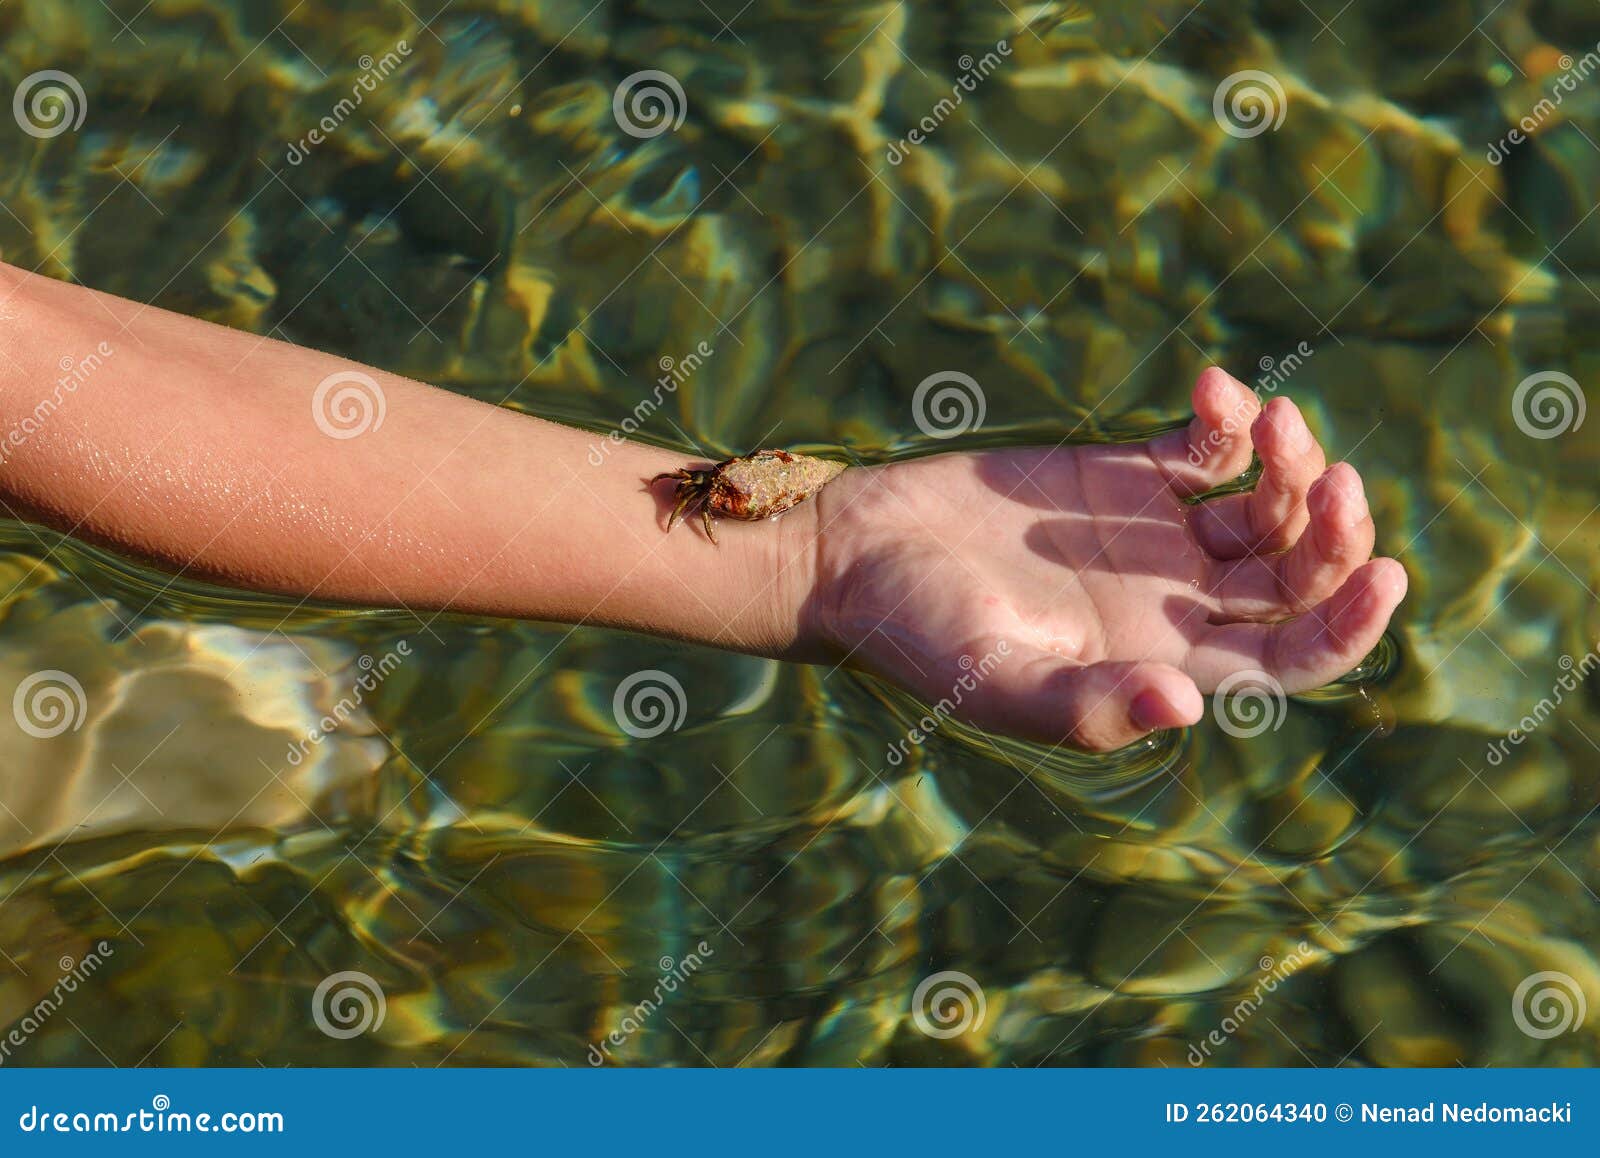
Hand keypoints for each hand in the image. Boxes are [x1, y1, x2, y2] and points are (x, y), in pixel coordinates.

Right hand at [803, 368, 1407, 751]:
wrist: (856, 553)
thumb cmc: (915, 631)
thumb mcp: (995, 681)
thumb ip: (1085, 707)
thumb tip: (1189, 707)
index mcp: (1162, 667)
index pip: (1291, 660)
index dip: (1352, 626)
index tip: (1387, 570)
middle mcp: (1176, 609)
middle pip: (1299, 578)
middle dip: (1337, 532)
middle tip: (1332, 476)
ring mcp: (1156, 541)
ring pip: (1271, 508)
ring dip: (1293, 464)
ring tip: (1270, 419)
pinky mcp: (1123, 478)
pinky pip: (1208, 451)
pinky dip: (1229, 420)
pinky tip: (1213, 389)